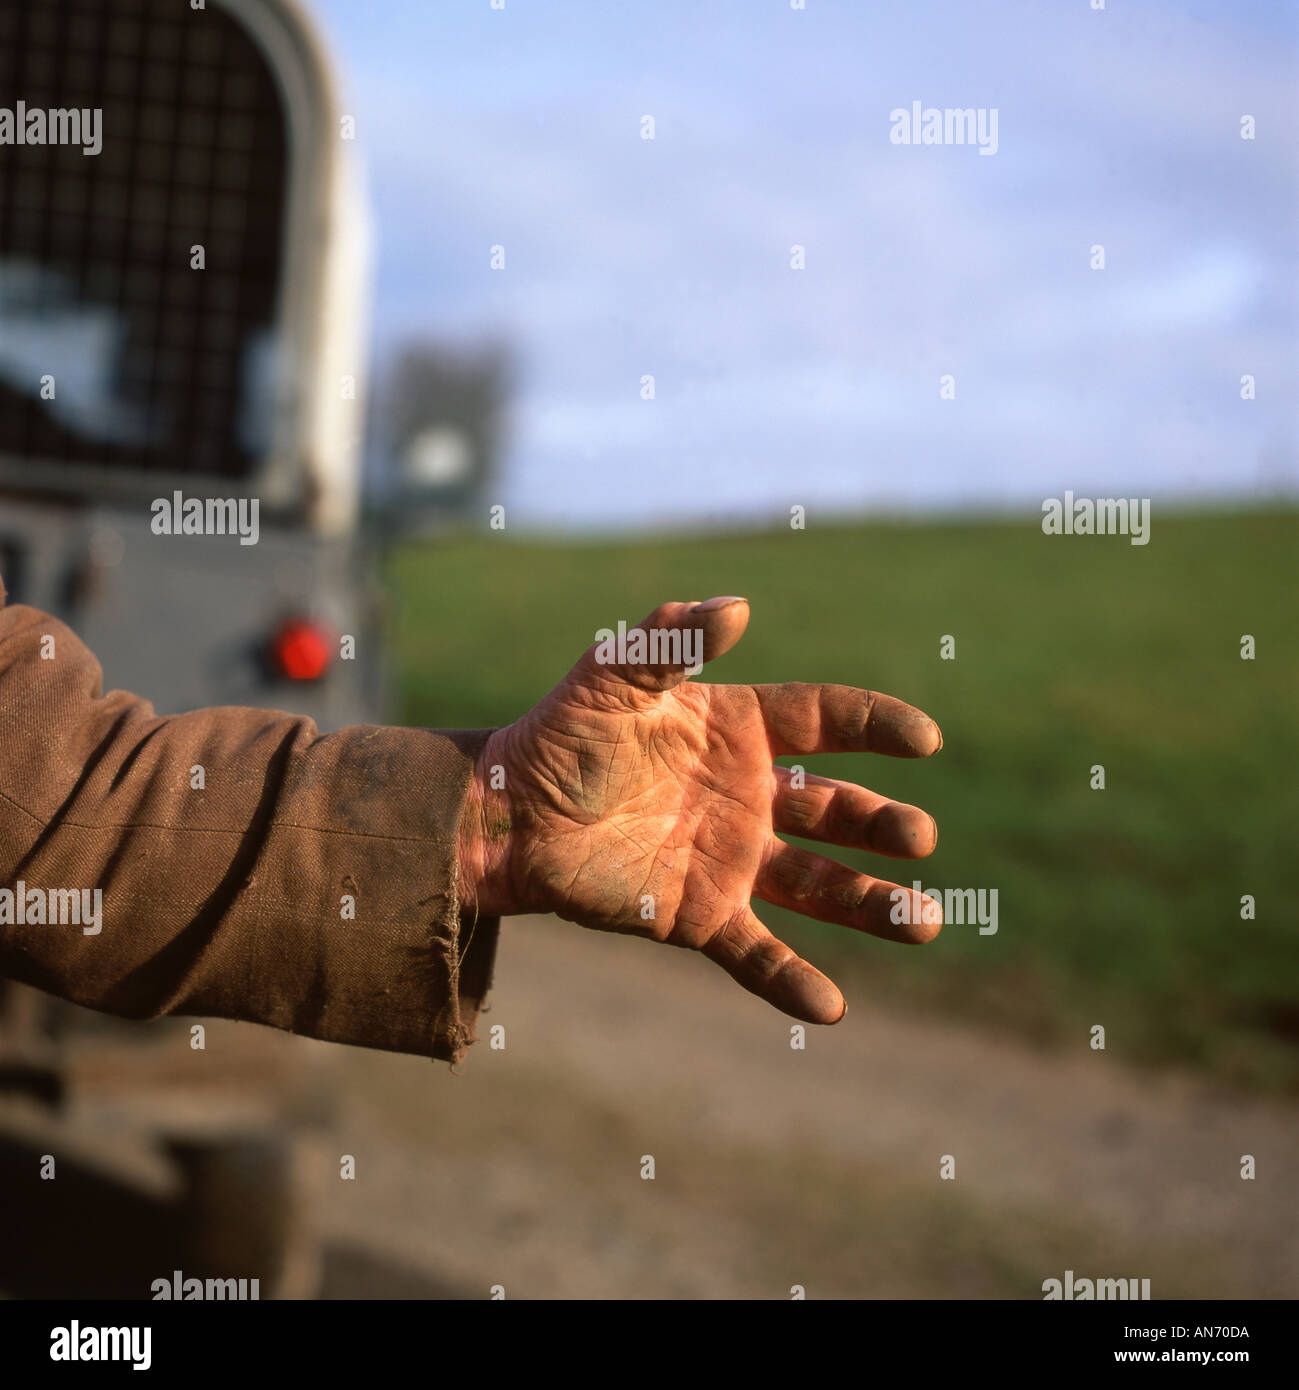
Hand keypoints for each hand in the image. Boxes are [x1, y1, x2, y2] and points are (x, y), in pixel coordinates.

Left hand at [456, 597, 943, 1024]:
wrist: (509, 816)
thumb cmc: (560, 736)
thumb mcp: (611, 676)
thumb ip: (670, 640)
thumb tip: (736, 606)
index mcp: (739, 731)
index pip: (825, 721)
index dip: (877, 726)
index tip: (924, 740)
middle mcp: (750, 797)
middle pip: (837, 810)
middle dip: (882, 824)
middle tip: (918, 838)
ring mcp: (731, 860)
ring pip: (819, 886)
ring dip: (872, 906)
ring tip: (924, 922)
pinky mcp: (700, 916)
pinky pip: (756, 954)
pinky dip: (791, 981)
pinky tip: (830, 1008)